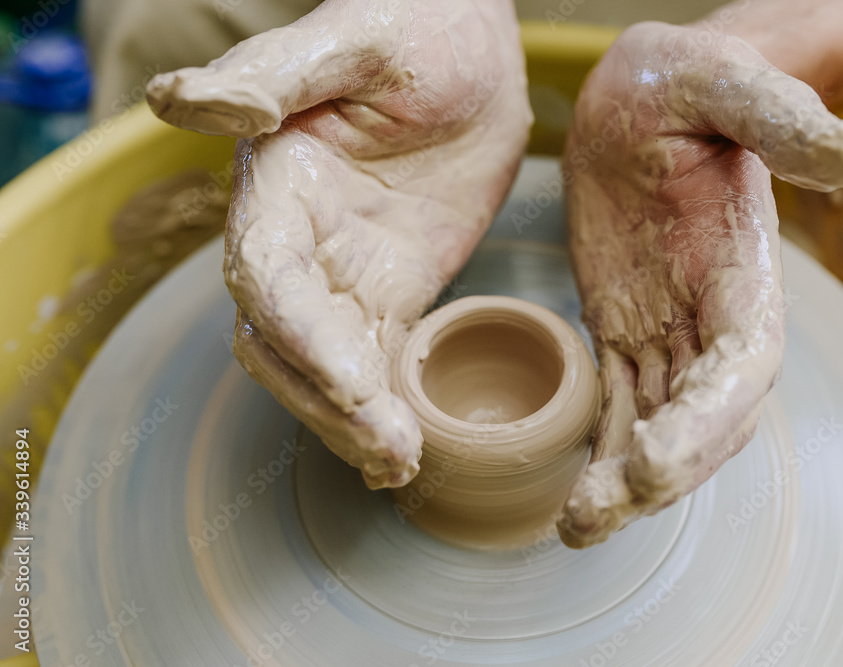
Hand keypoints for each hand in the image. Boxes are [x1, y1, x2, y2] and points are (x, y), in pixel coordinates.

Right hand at [146, 0, 531, 488]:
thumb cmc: (417, 26)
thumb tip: (184, 102)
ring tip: (400, 461)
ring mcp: (346, 272)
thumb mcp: (355, 41)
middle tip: (388, 446)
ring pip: (326, 368)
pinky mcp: (393, 290)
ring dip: (354, 421)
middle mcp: (300, 239)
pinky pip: (378, 362)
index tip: (355, 382)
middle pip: (287, 343)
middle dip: (328, 401)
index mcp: (277, 185)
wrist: (477, 50)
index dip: (301, 335)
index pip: (266, 277)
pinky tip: (406, 449)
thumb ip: (275, 74)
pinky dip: (385, 408)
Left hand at [557, 22, 842, 547]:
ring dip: (626, 483)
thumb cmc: (684, 83)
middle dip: (664, 472)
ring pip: (657, 424)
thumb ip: (780, 117)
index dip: (708, 420)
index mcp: (746, 270)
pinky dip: (601, 449)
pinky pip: (617, 401)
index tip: (656, 462)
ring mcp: (667, 328)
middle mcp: (713, 315)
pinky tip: (577, 493)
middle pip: (704, 418)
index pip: (742, 366)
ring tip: (579, 525)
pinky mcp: (623, 327)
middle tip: (602, 510)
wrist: (640, 96)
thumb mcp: (724, 82)